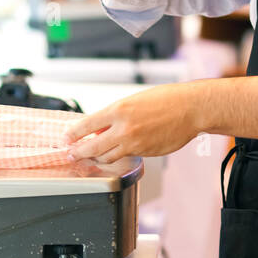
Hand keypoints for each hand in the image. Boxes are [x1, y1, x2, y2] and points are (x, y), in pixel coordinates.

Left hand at [64, 84, 200, 161]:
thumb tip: (100, 126)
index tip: (67, 137)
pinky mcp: (144, 153)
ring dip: (97, 157)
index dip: (73, 134)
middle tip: (71, 154)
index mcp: (118, 110)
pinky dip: (118, 157)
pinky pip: (125, 158)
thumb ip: (116, 114)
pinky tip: (115, 154)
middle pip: (91, 147)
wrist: (190, 109)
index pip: (86, 125)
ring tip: (91, 156)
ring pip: (106, 157)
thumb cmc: (167, 99)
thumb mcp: (135, 100)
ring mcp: (134, 143)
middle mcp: (123, 128)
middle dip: (78, 152)